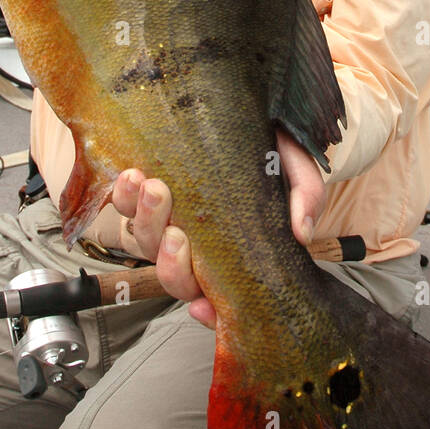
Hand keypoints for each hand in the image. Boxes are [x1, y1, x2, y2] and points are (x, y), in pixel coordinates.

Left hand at [111, 128, 325, 329]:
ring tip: (152, 187)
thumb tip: (303, 233)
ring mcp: (168, 218)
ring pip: (145, 241)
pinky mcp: (146, 189)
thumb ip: (306, 197)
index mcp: (232, 254)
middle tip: (179, 232)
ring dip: (145, 221)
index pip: (216, 298)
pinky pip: (123, 204)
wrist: (256, 117)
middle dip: (171, 261)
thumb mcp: (298, 170)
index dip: (207, 312)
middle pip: (173, 275)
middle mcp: (197, 244)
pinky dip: (122, 195)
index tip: (203, 304)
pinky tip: (132, 176)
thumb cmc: (276, 151)